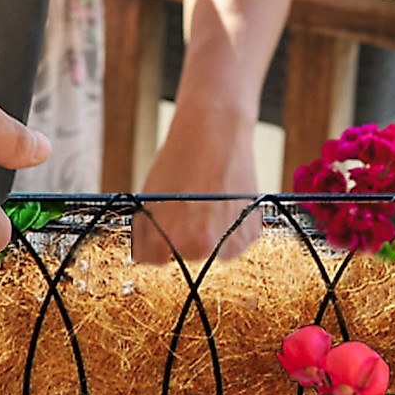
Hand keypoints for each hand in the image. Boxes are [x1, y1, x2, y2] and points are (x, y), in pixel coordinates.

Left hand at [131, 104, 261, 264]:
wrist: (216, 132)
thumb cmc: (179, 161)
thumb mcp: (149, 196)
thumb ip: (145, 233)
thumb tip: (143, 258)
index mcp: (173, 240)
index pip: (155, 262)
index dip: (155, 243)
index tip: (159, 230)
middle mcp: (204, 247)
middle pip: (185, 259)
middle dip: (181, 240)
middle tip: (185, 210)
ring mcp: (231, 242)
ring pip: (212, 254)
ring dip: (208, 237)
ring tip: (205, 204)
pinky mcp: (252, 233)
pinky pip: (233, 242)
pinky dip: (229, 229)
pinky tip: (223, 204)